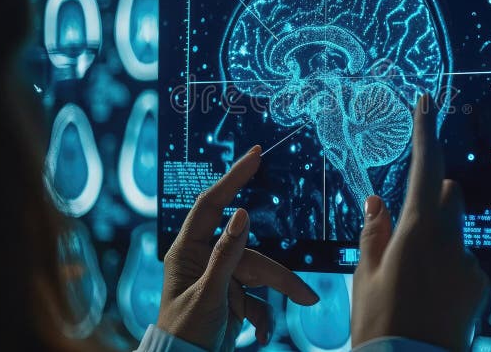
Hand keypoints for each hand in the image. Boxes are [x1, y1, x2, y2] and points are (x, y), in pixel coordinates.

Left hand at [157, 145, 319, 350]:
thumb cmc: (186, 331)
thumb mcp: (209, 294)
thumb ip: (227, 255)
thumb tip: (243, 214)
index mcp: (188, 250)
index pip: (211, 204)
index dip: (232, 178)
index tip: (254, 156)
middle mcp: (205, 257)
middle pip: (249, 251)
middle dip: (277, 274)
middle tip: (304, 290)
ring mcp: (220, 276)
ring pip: (259, 273)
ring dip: (278, 294)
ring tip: (303, 306)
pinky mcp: (231, 294)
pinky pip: (256, 297)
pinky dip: (263, 315)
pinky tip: (261, 334)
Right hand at [351, 94, 489, 350]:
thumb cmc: (379, 320)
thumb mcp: (364, 275)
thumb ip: (373, 232)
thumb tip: (377, 200)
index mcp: (418, 230)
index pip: (425, 167)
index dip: (426, 130)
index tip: (427, 101)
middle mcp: (452, 240)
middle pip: (448, 194)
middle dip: (431, 196)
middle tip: (404, 226)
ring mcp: (470, 262)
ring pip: (454, 230)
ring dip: (437, 238)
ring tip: (412, 278)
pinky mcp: (480, 284)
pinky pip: (464, 259)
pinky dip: (447, 266)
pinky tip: (429, 295)